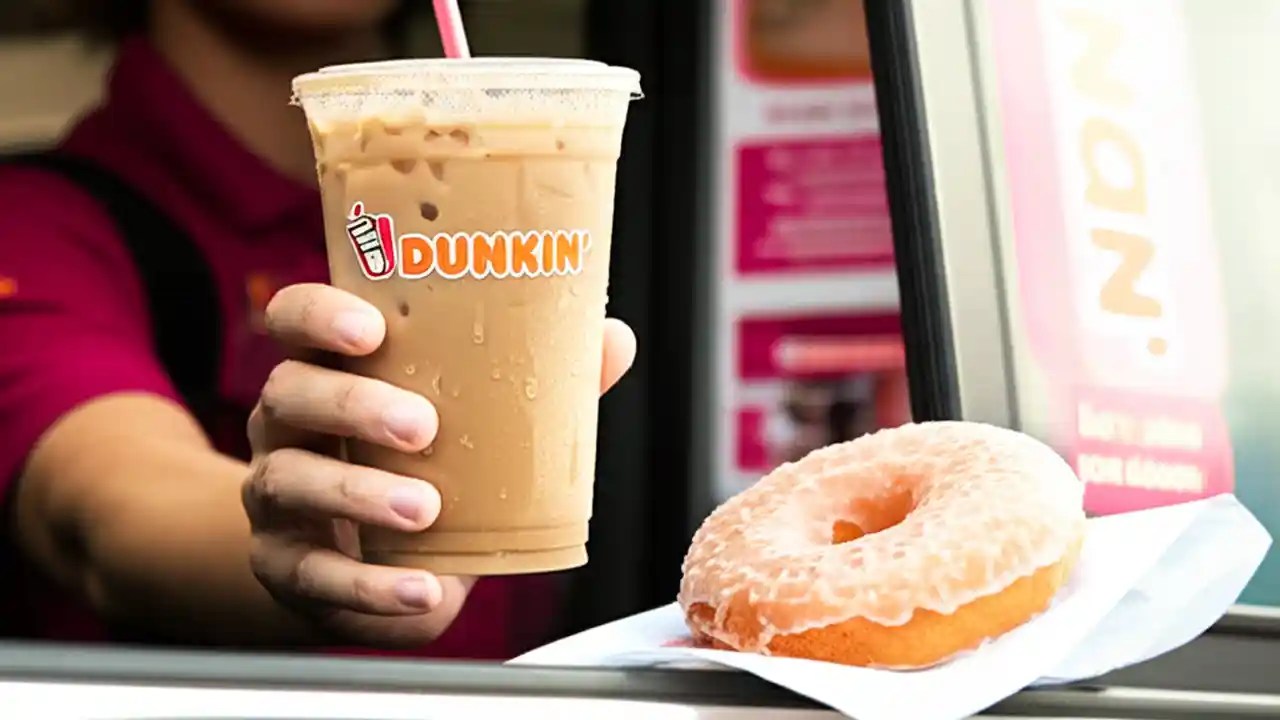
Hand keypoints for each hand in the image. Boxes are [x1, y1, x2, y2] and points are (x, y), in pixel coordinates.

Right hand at [241, 283, 635, 646]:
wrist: (359, 564)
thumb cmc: (418, 469)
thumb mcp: (468, 423)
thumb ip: (535, 380)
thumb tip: (612, 339)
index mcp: (328, 371)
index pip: (294, 320)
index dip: (319, 314)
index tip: (371, 327)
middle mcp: (287, 426)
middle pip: (290, 394)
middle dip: (354, 406)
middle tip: (422, 425)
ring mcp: (277, 497)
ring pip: (290, 481)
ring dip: (359, 496)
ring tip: (426, 509)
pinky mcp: (285, 566)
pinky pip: (315, 575)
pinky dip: (370, 585)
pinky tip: (420, 589)